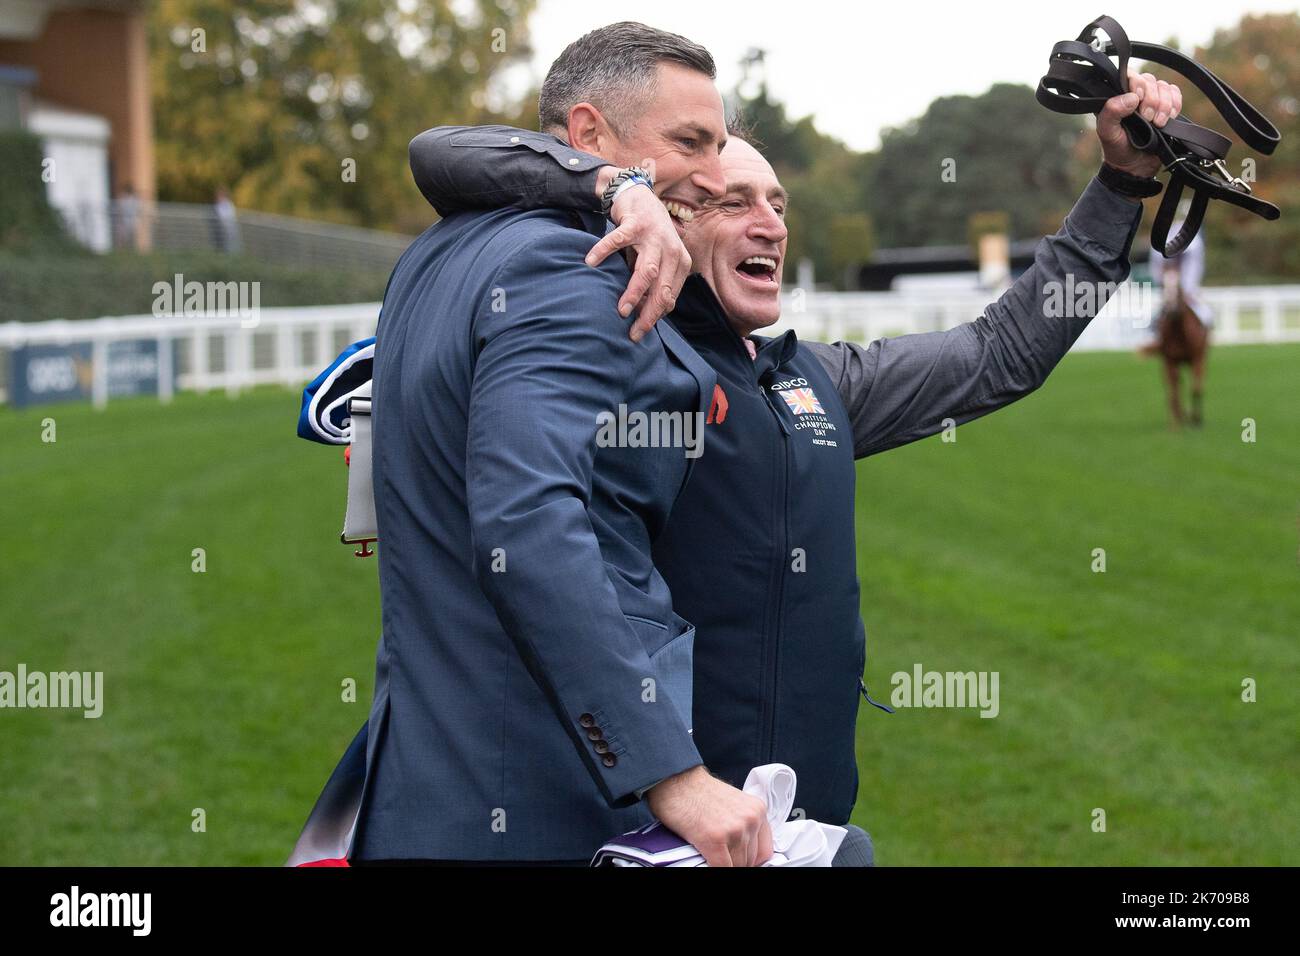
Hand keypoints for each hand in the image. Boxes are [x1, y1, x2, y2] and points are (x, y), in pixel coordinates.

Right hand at [586, 162, 692, 342]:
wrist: (639, 195)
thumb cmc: (647, 235)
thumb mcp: (658, 259)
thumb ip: (656, 283)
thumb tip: (648, 314)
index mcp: (680, 261)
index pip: (669, 296)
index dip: (656, 316)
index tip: (641, 330)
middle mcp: (671, 248)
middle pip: (661, 288)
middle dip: (649, 314)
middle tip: (634, 333)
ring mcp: (653, 235)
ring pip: (647, 271)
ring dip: (634, 293)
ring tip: (622, 310)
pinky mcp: (634, 223)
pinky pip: (618, 241)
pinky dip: (603, 252)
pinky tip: (591, 264)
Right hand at [645, 765, 773, 866]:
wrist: (675, 780)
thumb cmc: (698, 792)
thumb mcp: (733, 804)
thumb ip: (744, 825)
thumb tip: (746, 853)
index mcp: (757, 810)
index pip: (764, 852)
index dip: (751, 860)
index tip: (740, 860)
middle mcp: (750, 820)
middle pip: (750, 860)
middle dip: (735, 861)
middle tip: (721, 855)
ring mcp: (734, 830)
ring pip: (737, 866)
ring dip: (724, 864)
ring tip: (711, 855)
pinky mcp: (715, 840)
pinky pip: (722, 868)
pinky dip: (714, 868)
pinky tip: (707, 862)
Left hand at [1097, 70, 1183, 177]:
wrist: (1135, 168)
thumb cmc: (1117, 149)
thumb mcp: (1107, 133)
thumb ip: (1111, 113)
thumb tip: (1131, 97)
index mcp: (1117, 97)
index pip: (1129, 75)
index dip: (1137, 84)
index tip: (1137, 99)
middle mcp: (1134, 95)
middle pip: (1150, 80)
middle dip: (1152, 99)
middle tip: (1148, 118)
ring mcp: (1151, 100)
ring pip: (1164, 87)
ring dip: (1165, 104)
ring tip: (1158, 123)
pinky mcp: (1166, 107)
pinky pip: (1176, 93)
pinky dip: (1175, 104)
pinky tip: (1169, 118)